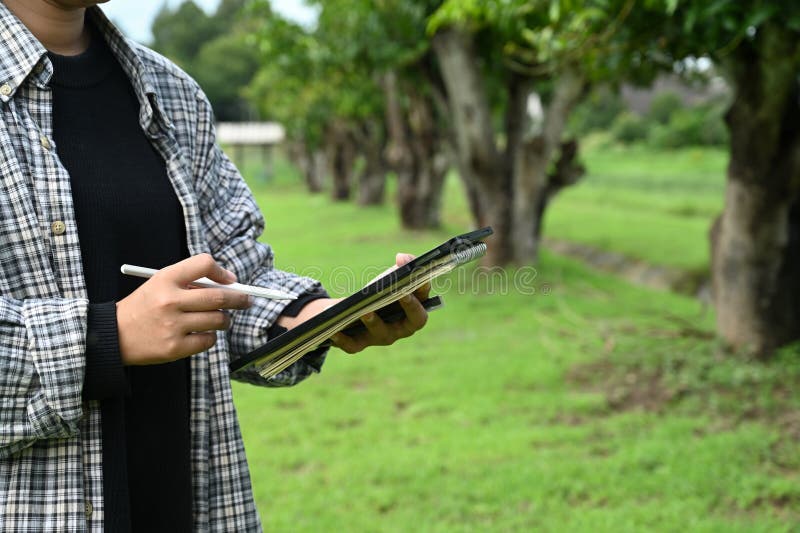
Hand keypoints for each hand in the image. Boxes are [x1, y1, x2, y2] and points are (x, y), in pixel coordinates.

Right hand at [116, 254, 252, 364]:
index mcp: (166, 279)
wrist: (114, 335)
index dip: (222, 272)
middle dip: (240, 299)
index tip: (231, 280)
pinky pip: (208, 340)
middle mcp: (170, 300)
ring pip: (218, 320)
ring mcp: (172, 325)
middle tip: (247, 300)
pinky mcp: (174, 347)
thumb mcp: (160, 284)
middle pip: (219, 297)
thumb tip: (229, 286)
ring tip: (220, 319)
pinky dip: (211, 337)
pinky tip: (202, 333)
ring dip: (225, 319)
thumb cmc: (144, 307)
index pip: (203, 264)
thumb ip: (189, 281)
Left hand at [332, 253, 430, 353]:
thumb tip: (402, 258)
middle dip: (408, 309)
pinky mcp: (358, 344)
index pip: (421, 313)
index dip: (417, 302)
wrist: (358, 308)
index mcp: (413, 316)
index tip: (408, 289)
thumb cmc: (383, 291)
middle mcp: (400, 330)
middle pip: (410, 325)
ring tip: (364, 310)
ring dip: (373, 321)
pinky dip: (342, 338)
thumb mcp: (394, 276)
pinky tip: (334, 329)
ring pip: (380, 333)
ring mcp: (380, 337)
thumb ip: (406, 263)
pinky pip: (352, 345)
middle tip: (401, 294)